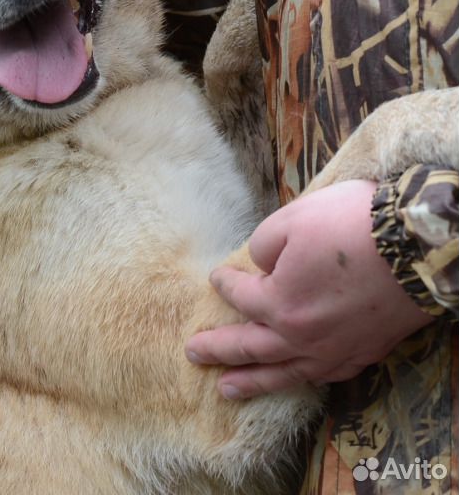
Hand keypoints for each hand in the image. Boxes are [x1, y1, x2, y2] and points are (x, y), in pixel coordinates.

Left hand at [185, 180, 432, 398]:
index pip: (240, 296)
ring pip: (284, 373)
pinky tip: (293, 378)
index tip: (217, 276)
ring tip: (227, 389)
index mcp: (279, 302)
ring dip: (253, 381)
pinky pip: (323, 376)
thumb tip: (261, 264)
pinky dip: (301, 379)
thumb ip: (263, 245)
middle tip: (193, 354)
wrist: (417, 248)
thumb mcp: (291, 219)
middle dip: (219, 350)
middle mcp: (302, 336)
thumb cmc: (349, 225)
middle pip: (250, 347)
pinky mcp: (364, 353)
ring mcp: (334, 350)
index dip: (224, 283)